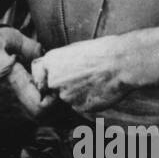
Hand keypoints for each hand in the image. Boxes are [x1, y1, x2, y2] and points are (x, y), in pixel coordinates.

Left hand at [32, 27, 158, 112]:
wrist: (121, 63)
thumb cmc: (103, 51)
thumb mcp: (76, 50)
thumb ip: (62, 63)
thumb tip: (59, 71)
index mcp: (50, 62)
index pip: (37, 74)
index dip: (46, 76)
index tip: (58, 75)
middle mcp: (53, 80)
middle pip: (53, 88)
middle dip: (64, 86)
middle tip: (83, 78)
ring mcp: (65, 96)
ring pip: (68, 98)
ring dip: (78, 94)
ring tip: (95, 81)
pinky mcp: (78, 107)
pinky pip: (80, 106)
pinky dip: (88, 101)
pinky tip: (100, 89)